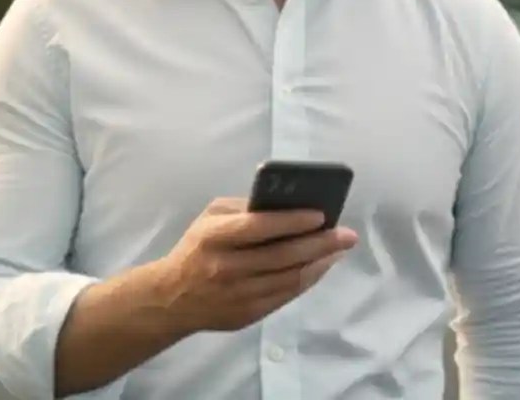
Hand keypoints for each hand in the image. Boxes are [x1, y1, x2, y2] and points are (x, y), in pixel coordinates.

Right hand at [150, 197, 357, 333]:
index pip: (258, 227)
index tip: (322, 214)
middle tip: (347, 234)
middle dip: (320, 243)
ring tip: (339, 249)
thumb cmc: (198, 248)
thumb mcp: (210, 218)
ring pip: (289, 278)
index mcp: (214, 237)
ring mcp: (238, 295)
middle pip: (282, 255)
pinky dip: (308, 280)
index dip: (292, 221)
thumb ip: (244, 209)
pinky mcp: (248, 315)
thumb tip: (288, 204)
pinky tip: (321, 266)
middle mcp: (226, 268)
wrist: (172, 298)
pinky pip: (286, 295)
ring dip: (320, 263)